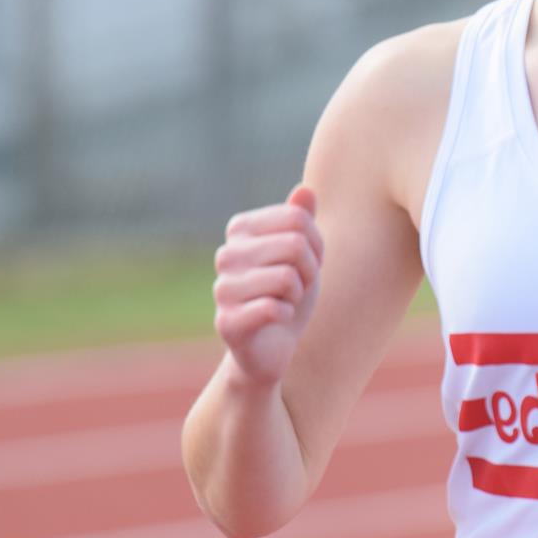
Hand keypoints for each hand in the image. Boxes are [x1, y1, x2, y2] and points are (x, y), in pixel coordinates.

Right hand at [213, 184, 322, 385]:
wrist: (272, 347)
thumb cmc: (288, 293)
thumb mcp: (303, 253)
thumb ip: (301, 220)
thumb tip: (306, 190)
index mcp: (240, 229)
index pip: (297, 219)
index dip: (315, 244)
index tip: (307, 263)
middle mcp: (225, 255)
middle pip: (294, 245)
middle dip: (310, 270)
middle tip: (298, 287)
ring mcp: (222, 288)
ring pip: (287, 277)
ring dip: (298, 294)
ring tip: (286, 302)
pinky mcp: (226, 322)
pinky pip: (273, 307)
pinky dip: (287, 315)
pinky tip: (276, 319)